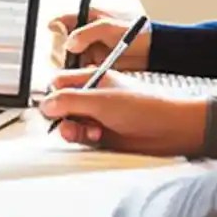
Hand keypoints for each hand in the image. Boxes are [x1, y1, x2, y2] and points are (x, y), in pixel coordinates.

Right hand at [38, 69, 207, 156]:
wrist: (170, 130)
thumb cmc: (145, 107)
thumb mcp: (102, 100)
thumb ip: (70, 101)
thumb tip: (46, 104)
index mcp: (93, 78)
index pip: (60, 82)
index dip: (52, 94)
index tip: (53, 107)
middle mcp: (93, 95)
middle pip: (61, 105)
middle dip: (62, 115)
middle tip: (69, 122)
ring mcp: (97, 115)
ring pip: (70, 122)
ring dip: (73, 128)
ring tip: (85, 132)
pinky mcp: (102, 134)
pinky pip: (81, 137)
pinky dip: (84, 138)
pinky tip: (96, 137)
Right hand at [47, 8, 151, 70]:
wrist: (155, 50)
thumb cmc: (137, 31)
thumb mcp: (110, 27)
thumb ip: (87, 33)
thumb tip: (68, 44)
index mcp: (85, 18)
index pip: (59, 23)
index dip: (56, 33)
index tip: (62, 42)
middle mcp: (83, 34)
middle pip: (59, 44)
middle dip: (62, 53)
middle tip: (72, 58)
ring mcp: (88, 50)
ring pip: (67, 59)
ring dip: (71, 65)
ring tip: (83, 66)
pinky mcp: (94, 64)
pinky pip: (79, 70)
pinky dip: (81, 74)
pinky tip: (90, 73)